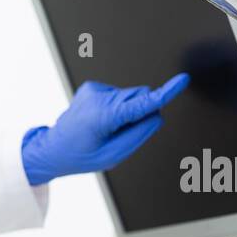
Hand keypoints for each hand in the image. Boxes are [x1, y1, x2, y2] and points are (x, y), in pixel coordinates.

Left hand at [20, 73, 189, 185]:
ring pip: (130, 97)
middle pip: (140, 98)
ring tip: (104, 129)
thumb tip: (156, 116)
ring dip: (125, 113)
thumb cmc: (81, 156)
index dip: (165, 94)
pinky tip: (98, 121)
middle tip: (120, 134)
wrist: (53, 149)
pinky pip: (117, 96)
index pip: (141, 104)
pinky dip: (114, 108)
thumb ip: (138, 136)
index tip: (182, 80)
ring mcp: (94, 90)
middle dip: (140, 114)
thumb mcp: (112, 156)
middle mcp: (98, 98)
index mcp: (103, 117)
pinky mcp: (91, 87)